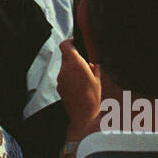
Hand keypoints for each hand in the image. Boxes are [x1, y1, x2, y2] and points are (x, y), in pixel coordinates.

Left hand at [56, 37, 100, 151]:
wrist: (83, 116)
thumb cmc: (93, 97)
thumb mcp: (98, 79)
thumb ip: (94, 67)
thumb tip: (92, 63)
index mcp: (75, 64)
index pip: (65, 45)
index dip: (71, 42)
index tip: (78, 44)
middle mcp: (64, 69)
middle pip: (66, 55)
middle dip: (75, 57)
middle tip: (86, 63)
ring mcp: (60, 78)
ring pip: (64, 66)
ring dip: (72, 67)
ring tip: (84, 77)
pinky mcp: (59, 86)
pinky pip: (64, 76)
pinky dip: (70, 77)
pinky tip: (79, 85)